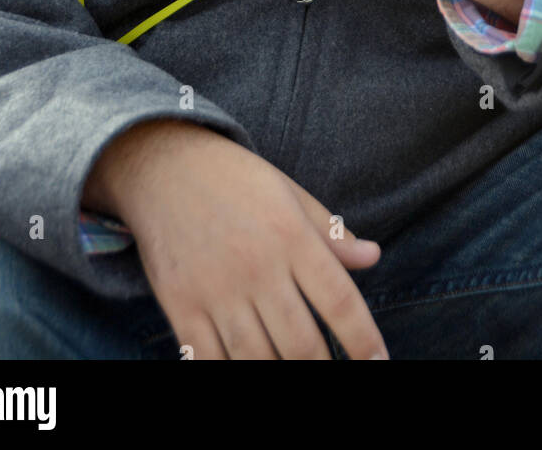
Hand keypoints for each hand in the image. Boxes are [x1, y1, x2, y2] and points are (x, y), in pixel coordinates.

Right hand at [92, 119, 388, 359]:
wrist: (162, 165)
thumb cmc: (235, 179)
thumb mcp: (289, 193)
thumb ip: (330, 232)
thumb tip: (373, 257)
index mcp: (290, 235)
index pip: (339, 300)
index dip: (364, 340)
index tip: (379, 363)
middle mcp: (257, 266)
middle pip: (301, 343)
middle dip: (325, 370)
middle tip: (336, 377)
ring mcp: (216, 289)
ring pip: (258, 360)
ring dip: (282, 376)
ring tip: (298, 374)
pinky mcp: (181, 305)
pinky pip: (209, 360)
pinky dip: (231, 373)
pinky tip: (249, 372)